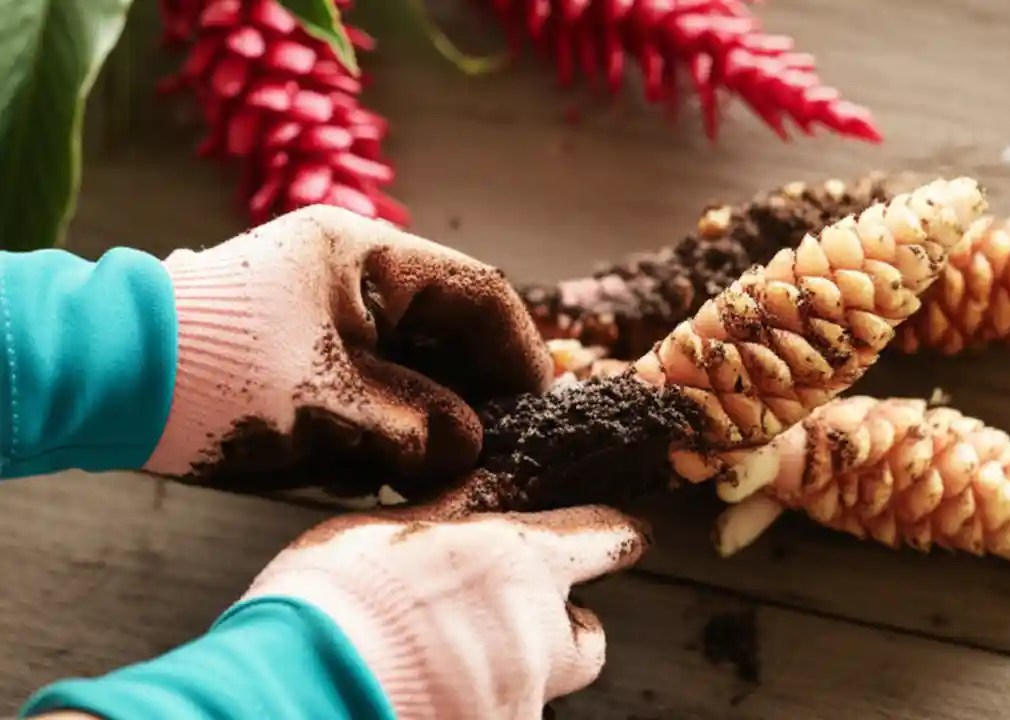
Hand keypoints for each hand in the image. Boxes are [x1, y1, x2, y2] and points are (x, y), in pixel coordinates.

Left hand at [144, 205, 552, 495]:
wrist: (105, 379)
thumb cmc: (219, 378)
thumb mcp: (337, 407)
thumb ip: (424, 426)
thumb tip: (473, 446)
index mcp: (370, 256)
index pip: (479, 293)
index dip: (520, 353)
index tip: (540, 409)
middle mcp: (355, 273)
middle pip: (448, 331)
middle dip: (469, 395)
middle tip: (486, 454)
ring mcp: (328, 309)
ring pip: (412, 363)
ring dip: (423, 417)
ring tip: (416, 467)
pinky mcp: (304, 348)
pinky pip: (371, 383)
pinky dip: (381, 425)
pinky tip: (368, 465)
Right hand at [242, 504, 651, 718]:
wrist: (294, 697)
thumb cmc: (328, 604)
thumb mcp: (385, 530)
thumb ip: (447, 518)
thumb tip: (477, 491)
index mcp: (517, 564)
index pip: (605, 538)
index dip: (616, 535)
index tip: (624, 534)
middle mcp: (536, 638)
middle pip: (588, 638)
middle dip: (562, 630)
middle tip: (510, 624)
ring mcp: (520, 706)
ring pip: (539, 691)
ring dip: (510, 678)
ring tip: (443, 673)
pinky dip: (473, 714)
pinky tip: (423, 706)